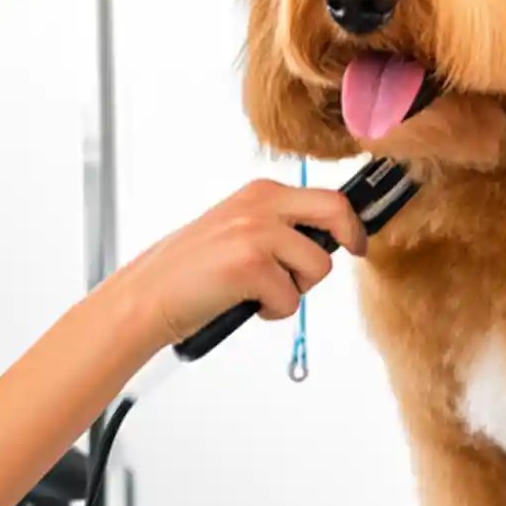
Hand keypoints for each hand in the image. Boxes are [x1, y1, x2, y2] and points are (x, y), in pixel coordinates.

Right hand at [107, 179, 366, 345]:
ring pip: (318, 267)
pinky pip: (291, 299)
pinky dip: (273, 312)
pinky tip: (244, 304)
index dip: (352, 222)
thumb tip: (331, 236)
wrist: (145, 297)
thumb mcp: (238, 230)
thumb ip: (278, 226)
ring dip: (295, 290)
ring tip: (260, 292)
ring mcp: (256, 232)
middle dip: (351, 238)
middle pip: (337, 212)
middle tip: (352, 255)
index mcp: (260, 193)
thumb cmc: (192, 272)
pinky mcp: (250, 265)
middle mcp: (260, 205)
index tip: (359, 239)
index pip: (327, 196)